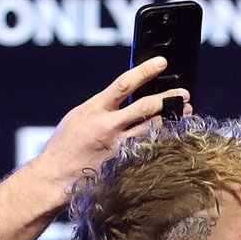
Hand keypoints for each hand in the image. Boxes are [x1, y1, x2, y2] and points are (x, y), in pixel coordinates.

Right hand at [35, 58, 193, 197]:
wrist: (56, 176)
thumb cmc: (66, 144)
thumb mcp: (80, 116)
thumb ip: (103, 106)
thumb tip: (126, 96)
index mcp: (95, 109)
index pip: (124, 84)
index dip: (145, 72)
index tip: (162, 64)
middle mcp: (107, 126)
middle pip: (145, 107)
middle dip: (168, 98)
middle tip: (184, 94)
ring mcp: (117, 147)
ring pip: (151, 130)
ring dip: (171, 120)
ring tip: (185, 113)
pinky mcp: (123, 165)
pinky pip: (147, 150)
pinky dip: (162, 141)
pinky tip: (174, 137)